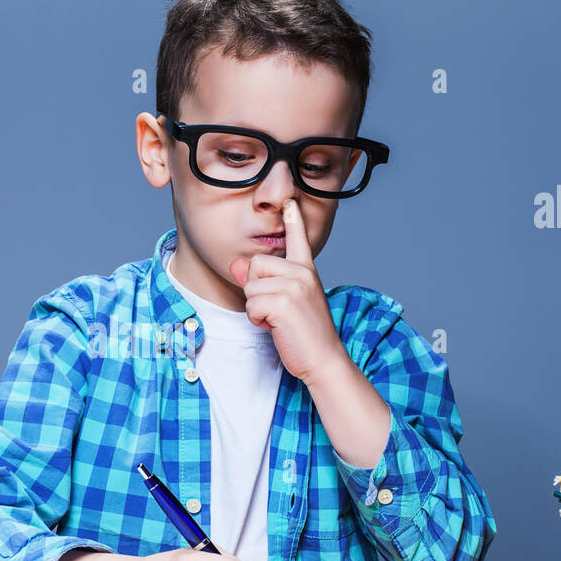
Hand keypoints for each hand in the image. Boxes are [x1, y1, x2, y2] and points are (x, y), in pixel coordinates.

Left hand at [229, 199, 348, 385]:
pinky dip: (257, 320)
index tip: (289, 201)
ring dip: (256, 308)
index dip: (292, 219)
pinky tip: (277, 327)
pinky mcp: (284, 301)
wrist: (323, 359)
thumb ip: (261, 282)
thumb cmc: (305, 334)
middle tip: (277, 310)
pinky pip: (251, 304)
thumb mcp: (284, 303)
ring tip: (278, 320)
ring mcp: (294, 285)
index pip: (298, 238)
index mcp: (306, 270)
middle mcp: (302, 272)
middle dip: (255, 289)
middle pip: (255, 264)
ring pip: (250, 286)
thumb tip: (236, 265)